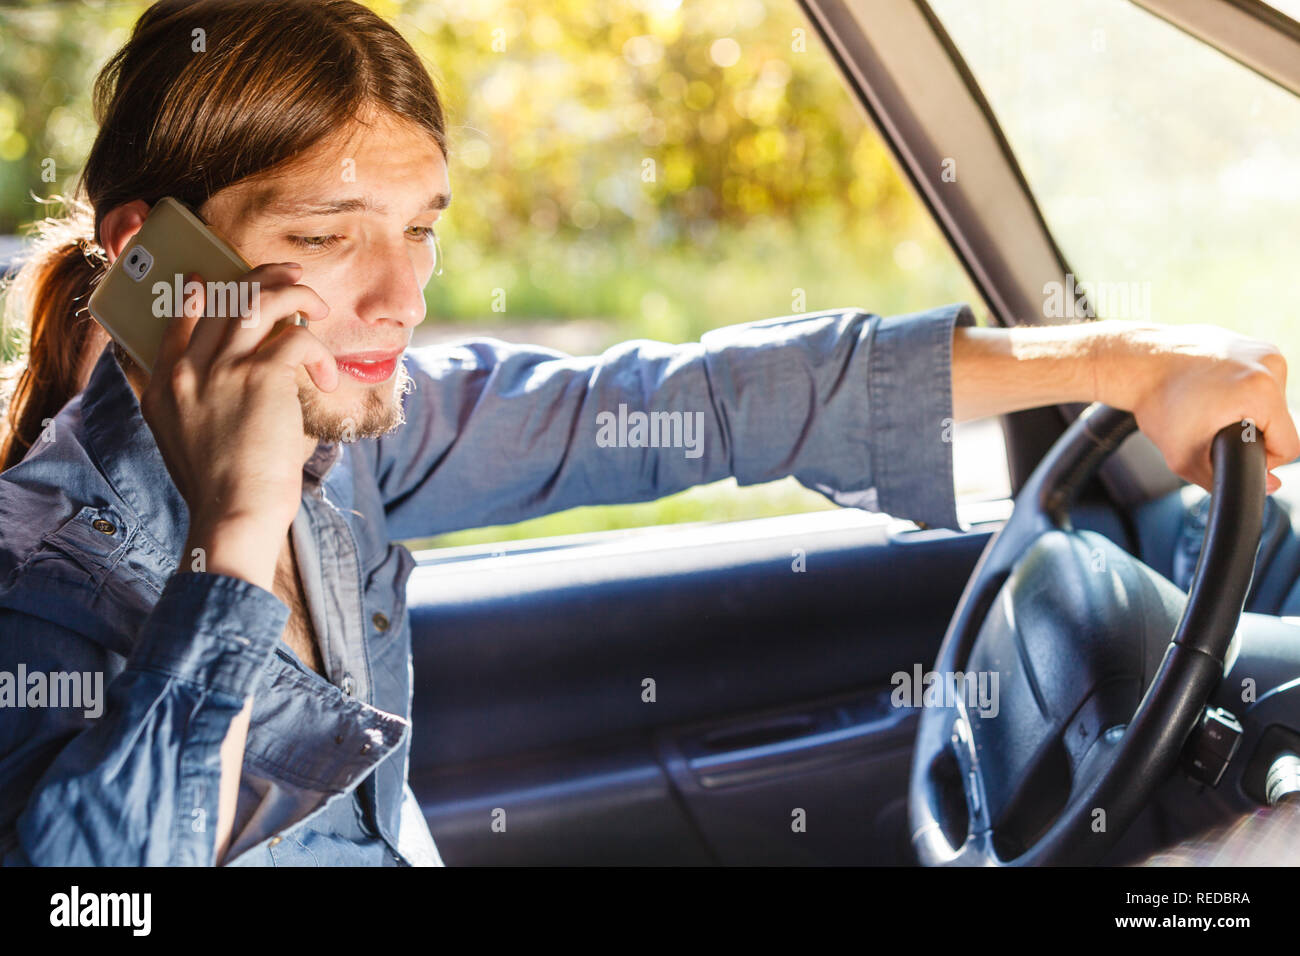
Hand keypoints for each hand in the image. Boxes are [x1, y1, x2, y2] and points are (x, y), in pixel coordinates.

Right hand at [139, 262, 336, 587]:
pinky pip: (296, 338)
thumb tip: (240, 388)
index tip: (211, 280)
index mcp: (163, 388)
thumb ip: (199, 409)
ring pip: (257, 301)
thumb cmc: (222, 493)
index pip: (176, 323)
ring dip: (293, 294)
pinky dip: (319, 352)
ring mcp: (221, 370)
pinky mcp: (260, 377)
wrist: (233, 516)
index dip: (197, 295)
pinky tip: (327, 378)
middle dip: (260, 279)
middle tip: (289, 277)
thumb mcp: (186, 447)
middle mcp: (187, 371)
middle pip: (222, 299)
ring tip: (318, 306)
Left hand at [1095, 321, 1299, 493]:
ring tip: (1209, 408)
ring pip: (1270, 399)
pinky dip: (1239, 389)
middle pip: (1279, 421)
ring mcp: (1260, 348)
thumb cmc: (1156, 404)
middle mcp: (1268, 363)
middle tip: (1213, 429)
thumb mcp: (1186, 457)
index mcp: (1261, 389)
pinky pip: (1257, 378)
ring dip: (1247, 410)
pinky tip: (1211, 391)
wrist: (1137, 363)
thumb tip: (1270, 485)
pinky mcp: (1249, 341)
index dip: (1264, 461)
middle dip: (1251, 432)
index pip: (1288, 446)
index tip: (1236, 455)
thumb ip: (1229, 479)